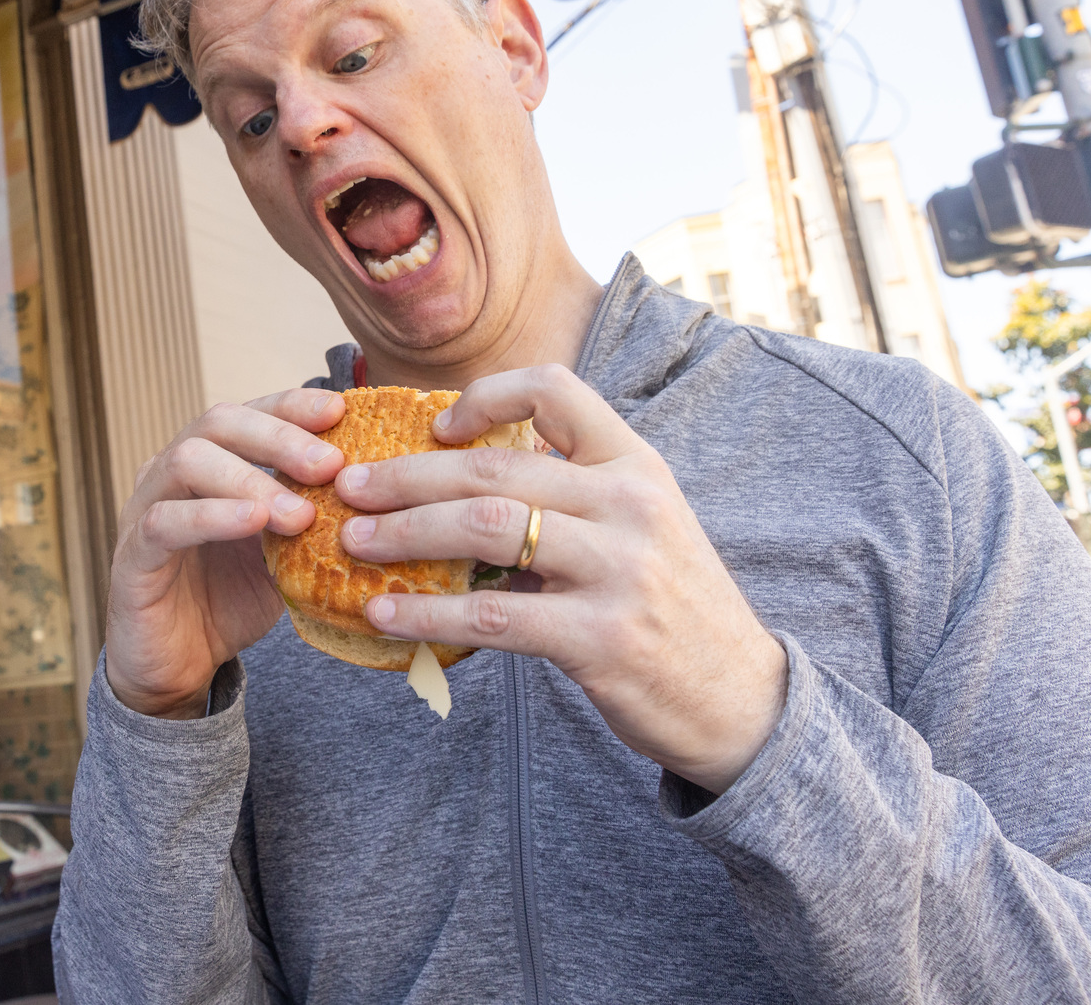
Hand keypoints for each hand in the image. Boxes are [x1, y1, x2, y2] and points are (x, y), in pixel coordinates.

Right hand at [105, 390, 348, 719]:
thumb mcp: (283, 551)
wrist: (178, 665)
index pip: (250, 411)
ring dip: (251, 480)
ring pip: (188, 460)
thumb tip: (376, 492)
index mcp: (210, 461)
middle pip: (219, 421)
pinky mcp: (131, 555)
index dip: (293, 405)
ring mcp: (144, 507)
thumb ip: (311, 517)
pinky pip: (166, 521)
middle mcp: (170, 471)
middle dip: (280, 436)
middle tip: (330, 465)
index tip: (341, 412)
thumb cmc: (230, 598)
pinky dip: (213, 517)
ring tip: (301, 514)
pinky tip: (255, 525)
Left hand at [335, 365, 785, 793]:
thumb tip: (454, 483)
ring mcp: (618, 570)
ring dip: (403, 534)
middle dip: (406, 476)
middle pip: (493, 469)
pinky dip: (425, 614)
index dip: (486, 398)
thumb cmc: (669, 606)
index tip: (436, 427)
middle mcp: (629, 504)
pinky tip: (384, 616)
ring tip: (355, 544)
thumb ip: (570, 496)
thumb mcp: (640, 526)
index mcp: (636, 464)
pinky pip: (490, 616)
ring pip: (483, 530)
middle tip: (348, 488)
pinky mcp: (599, 637)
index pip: (555, 391)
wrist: (741, 700)